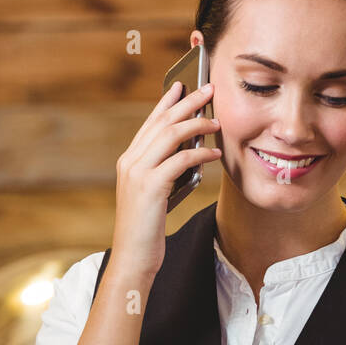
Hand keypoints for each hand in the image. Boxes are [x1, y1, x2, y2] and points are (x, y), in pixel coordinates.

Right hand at [111, 79, 221, 279]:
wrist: (133, 258)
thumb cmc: (146, 231)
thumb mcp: (154, 196)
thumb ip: (164, 173)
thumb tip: (190, 154)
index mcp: (129, 161)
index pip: (150, 123)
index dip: (166, 102)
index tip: (182, 86)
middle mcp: (130, 162)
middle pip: (161, 122)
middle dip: (186, 102)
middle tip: (208, 88)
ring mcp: (138, 173)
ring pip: (170, 135)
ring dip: (196, 123)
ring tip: (217, 120)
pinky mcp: (150, 187)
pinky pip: (180, 160)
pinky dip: (200, 153)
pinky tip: (214, 153)